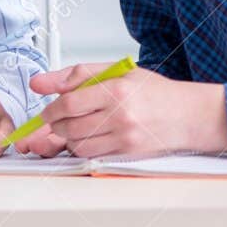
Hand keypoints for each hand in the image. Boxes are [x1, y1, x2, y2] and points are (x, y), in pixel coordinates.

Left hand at [14, 62, 226, 157]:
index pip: (68, 103)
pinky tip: (91, 137)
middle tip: (60, 119)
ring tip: (78, 126)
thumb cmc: (154, 92)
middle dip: (57, 125)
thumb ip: (75, 75)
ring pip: (78, 144)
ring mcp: (124, 137)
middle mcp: (120, 115)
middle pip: (69, 126)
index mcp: (116, 89)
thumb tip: (38, 82)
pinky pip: (92, 155)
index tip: (47, 111)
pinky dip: (84, 148)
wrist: (188, 115)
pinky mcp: (127, 153)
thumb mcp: (116, 71)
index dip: (51, 110)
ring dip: (69, 138)